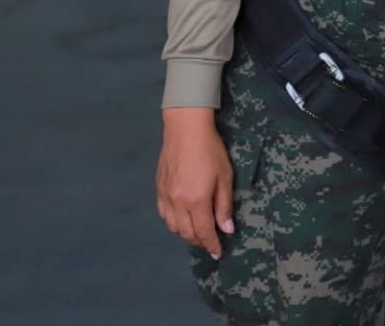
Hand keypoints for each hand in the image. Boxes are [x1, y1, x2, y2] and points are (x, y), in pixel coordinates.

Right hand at [155, 107, 234, 258]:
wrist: (185, 130)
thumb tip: (226, 229)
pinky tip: (182, 218)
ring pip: (172, 226)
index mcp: (196, 200)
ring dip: (185, 233)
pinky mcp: (159, 189)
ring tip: (197, 232)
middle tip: (209, 242)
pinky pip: (164, 214)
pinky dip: (173, 222)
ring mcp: (165, 196)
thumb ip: (223, 205)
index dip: (211, 245)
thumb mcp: (225, 177)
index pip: (203, 232)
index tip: (217, 253)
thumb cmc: (211, 150)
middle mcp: (177, 202)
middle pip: (186, 233)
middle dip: (199, 241)